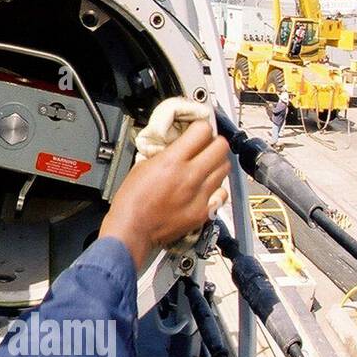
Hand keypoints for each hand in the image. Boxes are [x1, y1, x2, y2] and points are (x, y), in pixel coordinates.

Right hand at [99, 120, 230, 272]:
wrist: (133, 229)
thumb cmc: (132, 201)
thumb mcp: (142, 166)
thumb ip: (165, 153)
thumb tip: (177, 145)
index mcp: (171, 161)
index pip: (202, 131)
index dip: (200, 127)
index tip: (197, 130)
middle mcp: (190, 176)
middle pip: (221, 147)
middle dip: (213, 142)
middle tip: (205, 145)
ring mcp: (200, 195)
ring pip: (225, 168)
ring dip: (216, 163)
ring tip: (205, 166)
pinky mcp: (204, 211)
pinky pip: (222, 192)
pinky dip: (216, 187)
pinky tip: (205, 187)